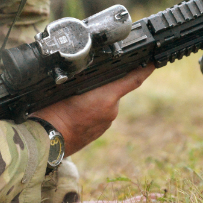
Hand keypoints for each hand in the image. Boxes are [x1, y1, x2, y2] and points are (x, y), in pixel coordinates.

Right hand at [30, 65, 151, 156]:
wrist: (48, 140)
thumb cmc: (54, 112)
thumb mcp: (68, 86)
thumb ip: (86, 79)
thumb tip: (93, 73)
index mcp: (106, 97)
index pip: (133, 79)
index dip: (145, 69)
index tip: (154, 62)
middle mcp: (111, 111)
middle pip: (113, 89)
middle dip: (103, 84)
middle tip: (83, 82)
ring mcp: (106, 123)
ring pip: (105, 102)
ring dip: (95, 98)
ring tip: (73, 100)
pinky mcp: (99, 131)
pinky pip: (99, 114)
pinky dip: (91, 110)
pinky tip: (74, 111)